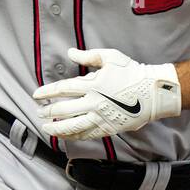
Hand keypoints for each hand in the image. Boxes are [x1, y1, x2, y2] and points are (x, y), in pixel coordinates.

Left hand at [33, 47, 181, 140]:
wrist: (153, 92)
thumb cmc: (131, 72)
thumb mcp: (110, 57)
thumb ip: (88, 56)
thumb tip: (69, 53)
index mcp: (92, 84)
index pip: (62, 89)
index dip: (47, 92)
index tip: (36, 95)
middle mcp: (94, 102)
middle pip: (64, 110)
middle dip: (48, 112)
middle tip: (39, 112)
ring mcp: (101, 117)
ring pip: (73, 127)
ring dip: (57, 128)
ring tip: (46, 128)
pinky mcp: (109, 128)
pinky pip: (87, 135)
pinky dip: (74, 136)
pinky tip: (65, 136)